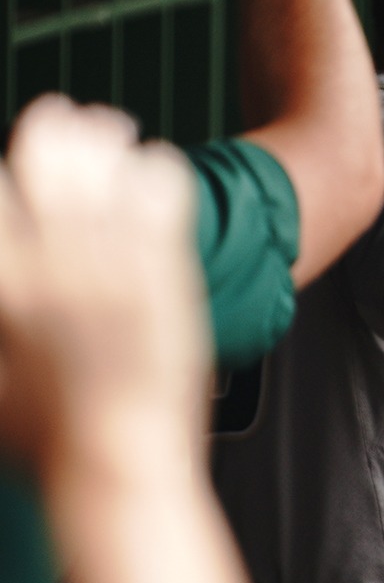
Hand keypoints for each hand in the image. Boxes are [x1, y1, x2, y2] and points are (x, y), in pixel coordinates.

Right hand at [0, 96, 207, 474]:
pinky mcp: (168, 275)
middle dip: (48, 129)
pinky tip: (152, 168)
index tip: (10, 172)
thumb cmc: (39, 440)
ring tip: (106, 127)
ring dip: (104, 140)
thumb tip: (5, 287)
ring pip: (109, 168)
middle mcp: (55, 264)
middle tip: (56, 115)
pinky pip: (163, 198)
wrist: (120, 468)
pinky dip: (155, 173)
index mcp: (2, 283)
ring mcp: (116, 265)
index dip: (3, 175)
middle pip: (45, 158)